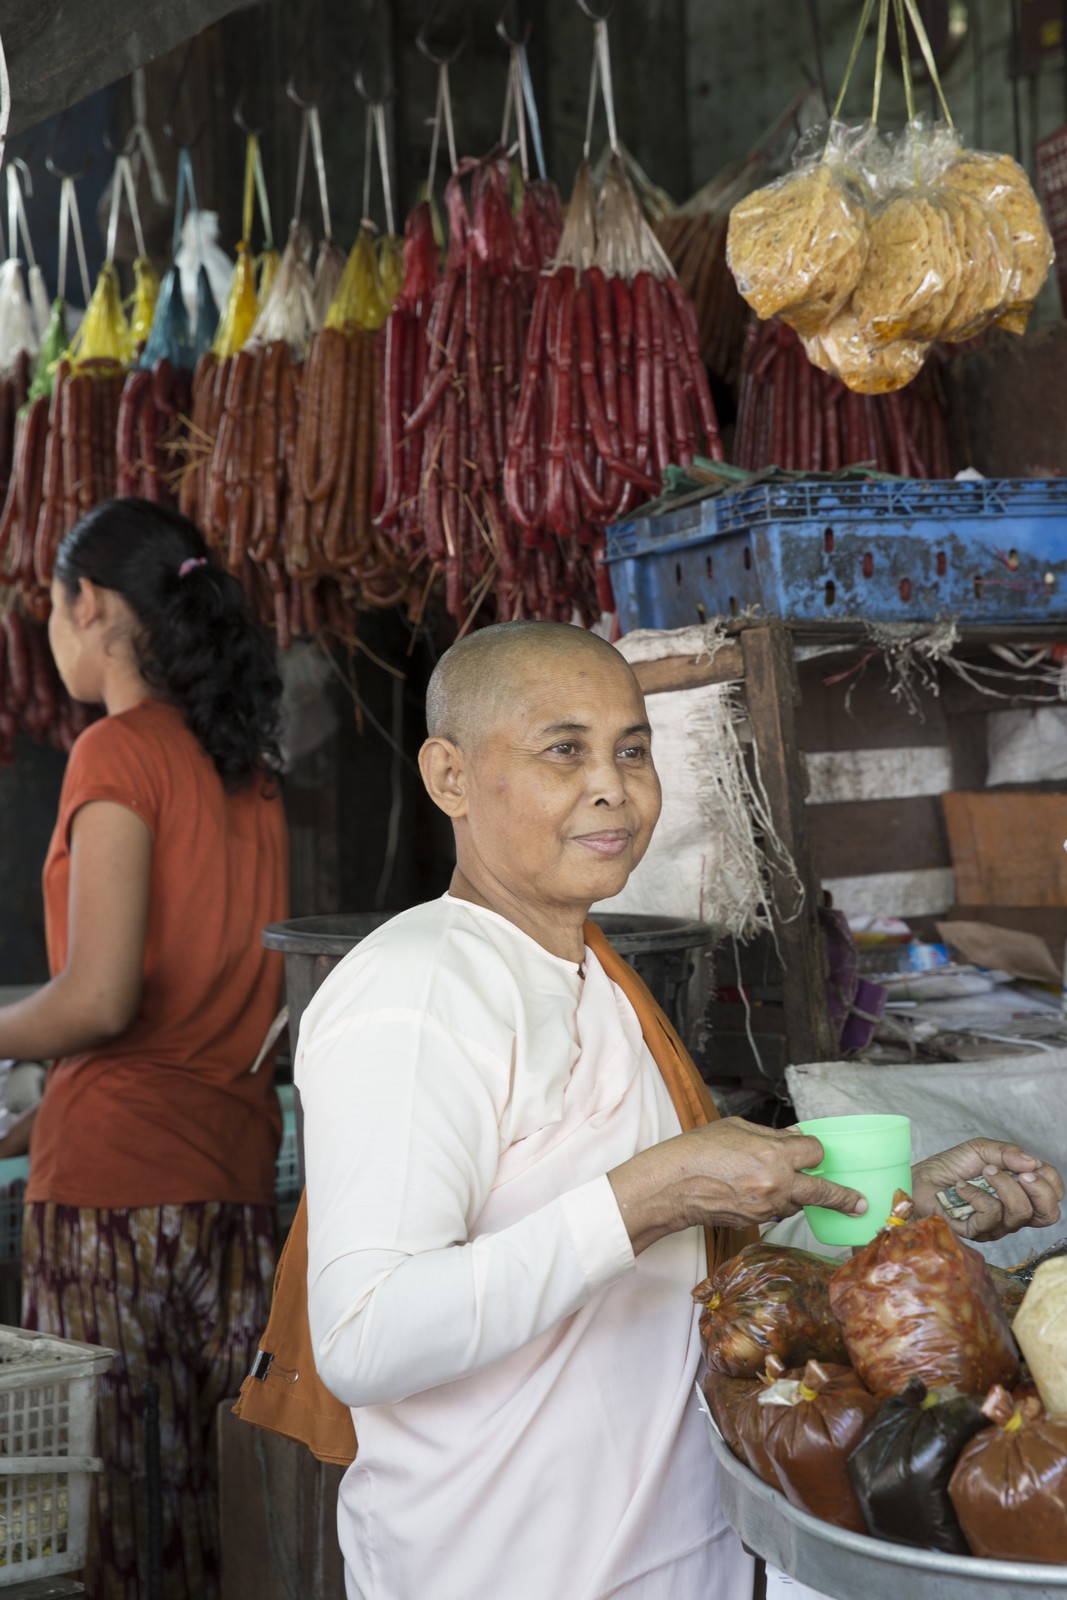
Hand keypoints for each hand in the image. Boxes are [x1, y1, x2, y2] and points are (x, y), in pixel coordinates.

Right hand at [608, 1117, 865, 1254]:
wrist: (672, 1185)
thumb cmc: (698, 1150)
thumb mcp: (736, 1128)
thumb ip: (770, 1134)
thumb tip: (794, 1136)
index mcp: (774, 1154)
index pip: (814, 1152)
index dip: (814, 1150)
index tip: (813, 1150)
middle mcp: (777, 1184)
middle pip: (823, 1191)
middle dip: (844, 1197)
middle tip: (861, 1203)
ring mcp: (767, 1207)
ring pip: (797, 1203)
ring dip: (797, 1194)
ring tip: (782, 1184)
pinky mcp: (755, 1222)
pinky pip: (775, 1211)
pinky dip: (775, 1202)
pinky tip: (758, 1191)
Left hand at [912, 1138, 1063, 1241]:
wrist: (919, 1180)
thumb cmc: (950, 1167)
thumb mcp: (981, 1150)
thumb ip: (1007, 1153)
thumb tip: (1032, 1163)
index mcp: (1020, 1193)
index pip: (1052, 1197)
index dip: (1050, 1182)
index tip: (1032, 1167)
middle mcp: (1012, 1213)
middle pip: (1047, 1214)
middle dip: (1039, 1190)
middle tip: (1020, 1173)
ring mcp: (996, 1226)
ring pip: (1019, 1213)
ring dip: (1004, 1185)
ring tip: (985, 1172)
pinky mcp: (977, 1232)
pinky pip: (990, 1215)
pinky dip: (977, 1195)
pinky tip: (963, 1187)